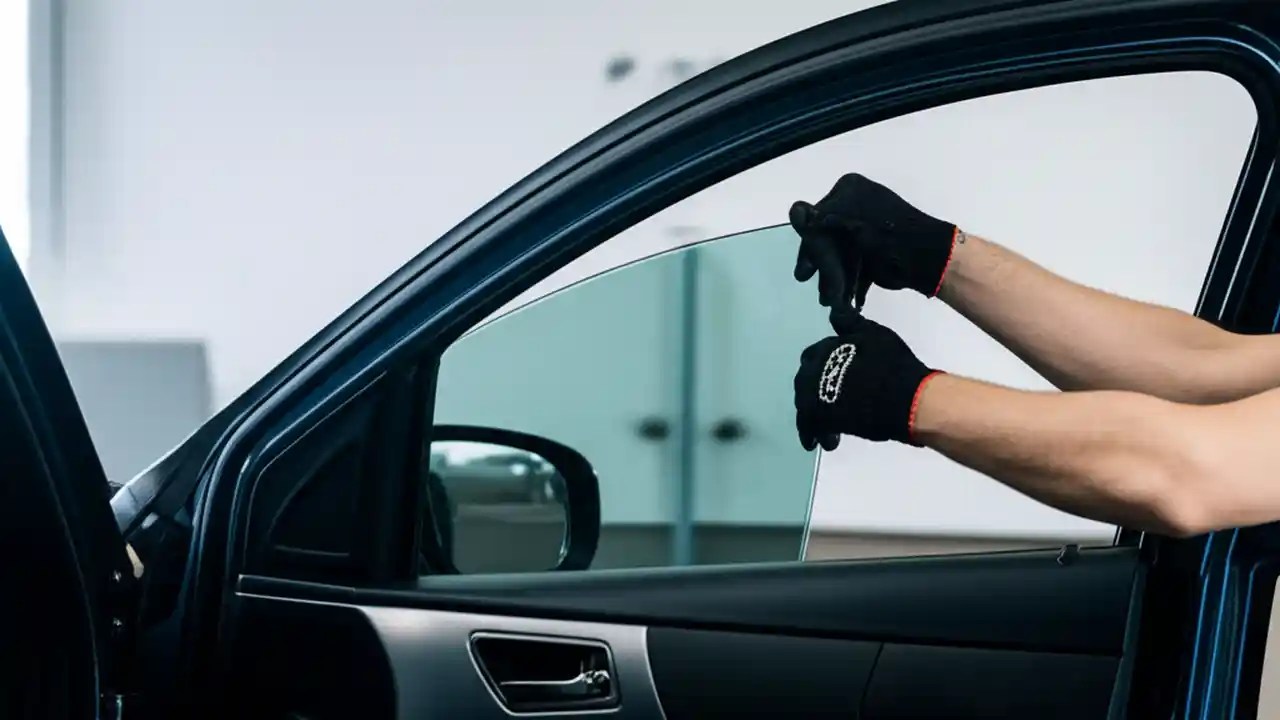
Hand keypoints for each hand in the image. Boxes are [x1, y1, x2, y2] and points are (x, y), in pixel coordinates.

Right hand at [789, 173, 958, 309]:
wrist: (926, 257)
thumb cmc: (884, 236)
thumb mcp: (846, 222)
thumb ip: (816, 221)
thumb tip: (793, 211)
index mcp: (849, 191)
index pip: (816, 219)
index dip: (810, 246)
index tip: (805, 272)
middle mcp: (856, 207)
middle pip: (828, 240)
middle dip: (824, 268)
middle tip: (820, 292)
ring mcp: (866, 230)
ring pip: (840, 257)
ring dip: (836, 280)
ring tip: (834, 301)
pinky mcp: (876, 251)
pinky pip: (856, 266)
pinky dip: (852, 283)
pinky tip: (848, 299)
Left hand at [794, 313, 941, 450]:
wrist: (905, 398)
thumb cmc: (892, 364)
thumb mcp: (873, 334)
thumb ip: (850, 323)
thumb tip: (834, 308)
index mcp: (822, 350)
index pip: (811, 356)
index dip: (821, 366)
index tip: (832, 374)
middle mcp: (811, 373)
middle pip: (805, 383)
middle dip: (816, 391)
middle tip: (832, 401)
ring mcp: (814, 397)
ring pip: (806, 406)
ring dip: (817, 413)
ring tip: (833, 425)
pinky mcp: (821, 420)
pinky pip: (811, 428)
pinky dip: (816, 434)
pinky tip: (829, 441)